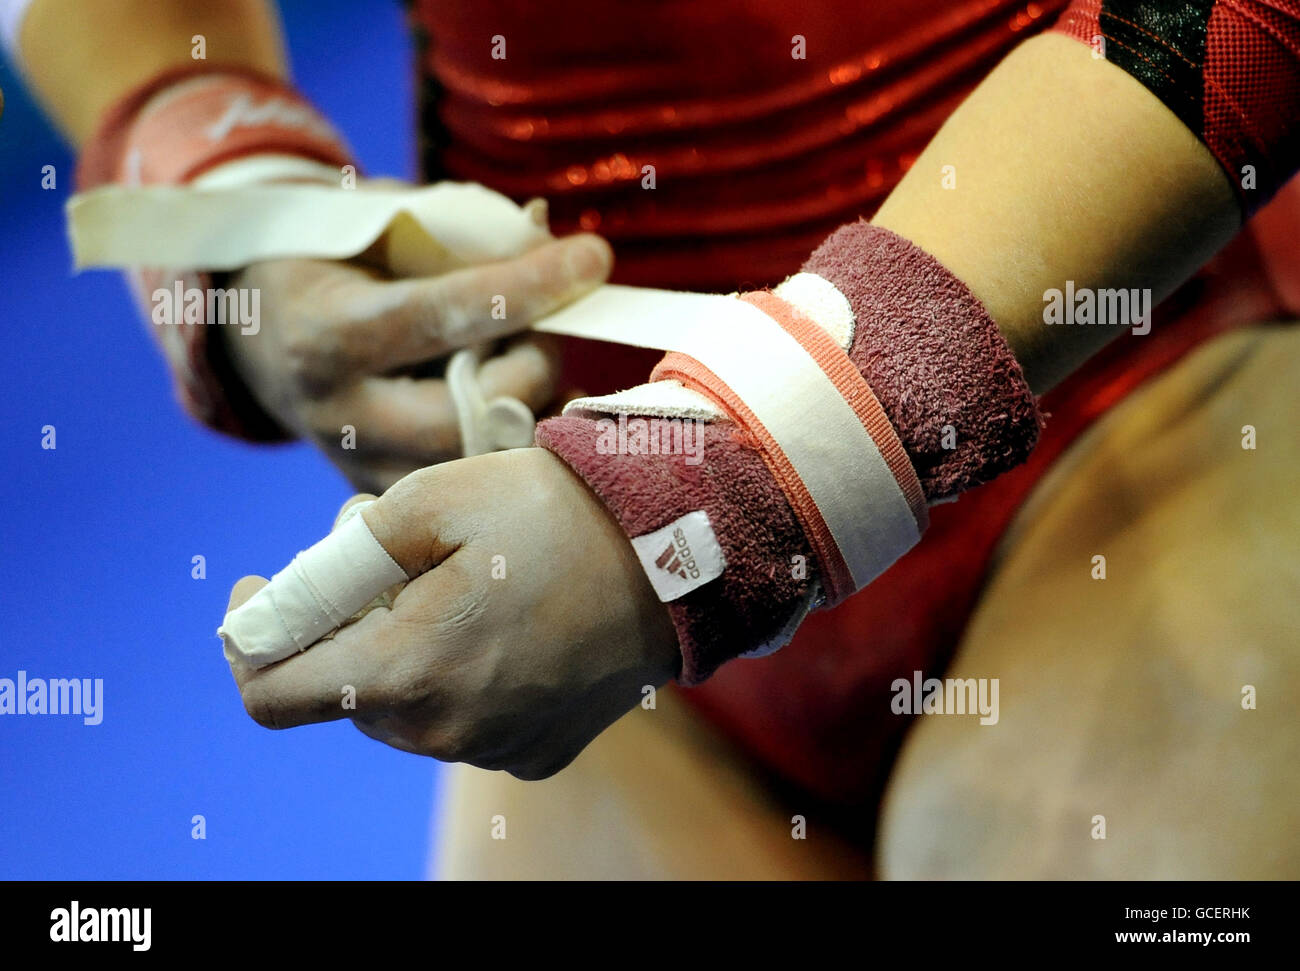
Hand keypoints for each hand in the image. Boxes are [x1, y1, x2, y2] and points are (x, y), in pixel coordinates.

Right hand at [220, 232, 611, 492]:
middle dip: (532, 366)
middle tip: (548, 326)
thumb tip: (555, 241)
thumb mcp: (380, 228)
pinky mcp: (383, 495)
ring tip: (527, 360)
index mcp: (326, 333)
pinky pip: (471, 479)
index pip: (442, 315)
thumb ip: (463, 235)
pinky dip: (511, 439)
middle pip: (468, 411)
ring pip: (479, 458)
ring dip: (529, 407)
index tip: (594, 257)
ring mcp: (359, 466)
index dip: (528, 287)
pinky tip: (520, 400)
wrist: (261, 331)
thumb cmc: (333, 262)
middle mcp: (338, 414)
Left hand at [223, 447, 680, 778]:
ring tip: (457, 583)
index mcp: (407, 671)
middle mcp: (444, 732)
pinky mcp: (533, 752)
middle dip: (343, 627)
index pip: (271, 696)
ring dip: (402, 652)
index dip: (248, 641)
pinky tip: (501, 623)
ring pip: (402, 710)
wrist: (674, 552)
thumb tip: (276, 606)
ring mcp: (493, 749)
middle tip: (387, 560)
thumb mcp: (430, 498)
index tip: (259, 591)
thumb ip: (336, 558)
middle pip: (343, 695)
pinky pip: (462, 721)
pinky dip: (458, 678)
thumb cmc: (550, 513)